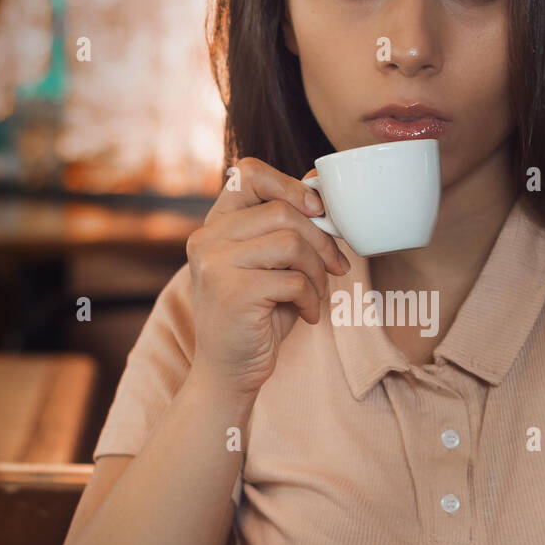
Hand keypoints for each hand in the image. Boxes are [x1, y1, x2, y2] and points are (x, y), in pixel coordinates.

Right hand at [185, 155, 350, 397]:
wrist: (229, 371)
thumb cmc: (257, 314)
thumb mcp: (271, 264)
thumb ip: (286, 225)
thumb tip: (320, 182)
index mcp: (215, 224)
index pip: (248, 173)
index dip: (290, 185)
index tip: (318, 211)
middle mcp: (207, 238)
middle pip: (282, 211)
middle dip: (322, 240)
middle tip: (336, 267)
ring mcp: (215, 264)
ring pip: (291, 243)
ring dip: (318, 271)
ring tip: (317, 293)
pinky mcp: (232, 292)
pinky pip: (293, 280)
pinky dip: (311, 298)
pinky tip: (306, 314)